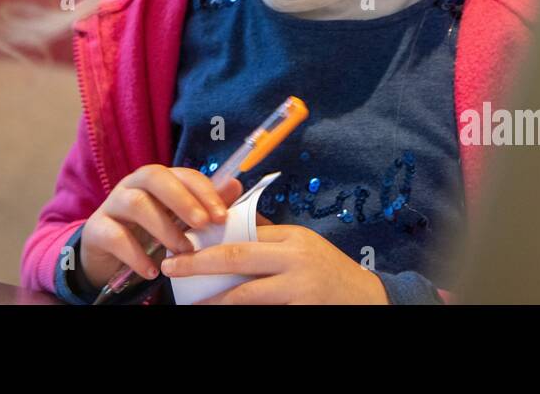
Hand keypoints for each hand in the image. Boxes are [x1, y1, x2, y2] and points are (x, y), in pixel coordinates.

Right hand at [79, 166, 242, 289]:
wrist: (107, 256)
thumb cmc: (149, 233)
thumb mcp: (178, 221)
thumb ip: (204, 204)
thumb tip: (235, 185)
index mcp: (157, 179)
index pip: (182, 174)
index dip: (204, 191)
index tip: (222, 217)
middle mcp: (133, 185)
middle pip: (154, 176)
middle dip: (182, 199)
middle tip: (203, 224)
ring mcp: (112, 205)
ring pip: (135, 203)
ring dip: (162, 226)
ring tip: (181, 250)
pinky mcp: (96, 230)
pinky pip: (114, 236)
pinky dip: (136, 255)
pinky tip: (152, 271)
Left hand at [158, 223, 389, 303]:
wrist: (368, 300)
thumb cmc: (329, 271)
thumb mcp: (302, 245)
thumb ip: (269, 237)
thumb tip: (230, 224)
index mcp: (292, 238)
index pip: (244, 235)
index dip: (210, 242)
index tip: (182, 245)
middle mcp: (295, 260)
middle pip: (238, 258)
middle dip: (199, 263)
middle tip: (171, 267)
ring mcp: (299, 289)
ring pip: (246, 295)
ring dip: (214, 300)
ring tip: (191, 303)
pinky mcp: (302, 311)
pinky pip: (261, 314)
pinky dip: (240, 314)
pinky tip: (221, 314)